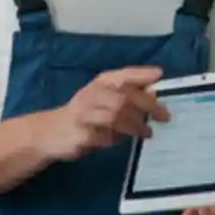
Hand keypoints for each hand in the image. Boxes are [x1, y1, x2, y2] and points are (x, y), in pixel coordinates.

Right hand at [41, 66, 171, 161]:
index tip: (159, 75)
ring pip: (116, 116)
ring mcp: (85, 114)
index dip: (141, 74)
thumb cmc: (85, 115)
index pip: (123, 75)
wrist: (50, 132)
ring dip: (136, 125)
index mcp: (100, 83)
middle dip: (147, 106)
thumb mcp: (105, 100)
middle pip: (124, 97)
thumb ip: (128, 96)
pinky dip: (116, 139)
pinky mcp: (81, 134)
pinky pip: (105, 137)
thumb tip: (154, 94)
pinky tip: (119, 140)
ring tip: (148, 132)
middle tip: (164, 116)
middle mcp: (92, 94)